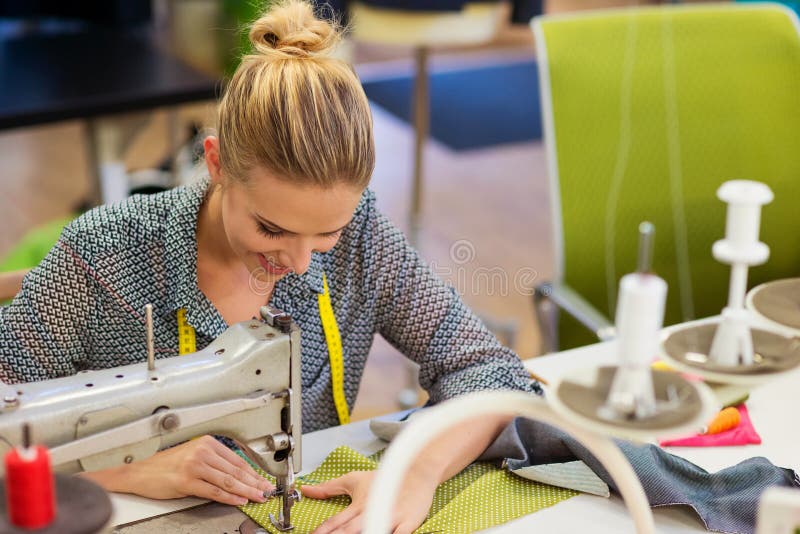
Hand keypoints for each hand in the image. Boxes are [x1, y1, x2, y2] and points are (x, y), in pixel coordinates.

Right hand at [81, 435, 272, 505]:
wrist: (140, 473)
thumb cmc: (165, 466)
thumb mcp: (193, 456)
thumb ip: (215, 462)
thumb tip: (238, 475)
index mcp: (207, 443)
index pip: (237, 459)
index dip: (253, 472)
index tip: (263, 480)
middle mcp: (202, 451)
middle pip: (235, 470)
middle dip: (254, 482)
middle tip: (267, 490)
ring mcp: (195, 465)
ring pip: (228, 480)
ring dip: (246, 490)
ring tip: (257, 496)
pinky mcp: (187, 480)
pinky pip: (214, 490)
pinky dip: (229, 496)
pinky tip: (239, 499)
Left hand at [303, 469, 435, 533]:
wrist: (415, 471)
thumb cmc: (384, 478)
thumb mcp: (354, 479)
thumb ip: (329, 488)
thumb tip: (306, 490)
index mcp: (359, 505)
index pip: (336, 521)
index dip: (323, 530)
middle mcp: (373, 512)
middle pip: (350, 531)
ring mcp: (391, 518)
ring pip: (374, 531)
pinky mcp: (408, 523)